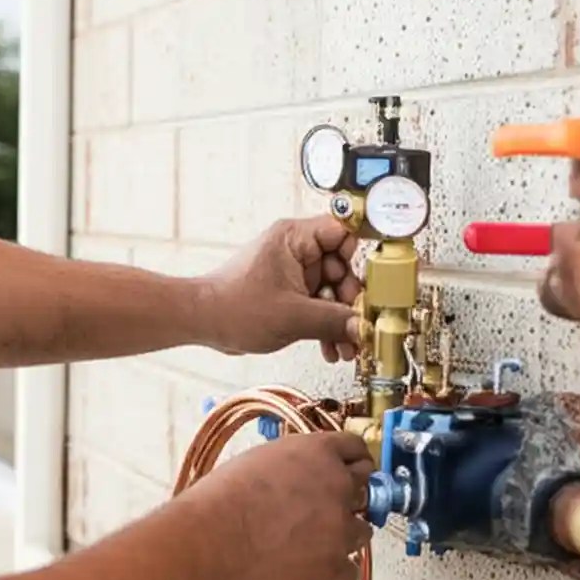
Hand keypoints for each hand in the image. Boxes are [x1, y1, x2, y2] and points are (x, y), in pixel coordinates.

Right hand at [178, 431, 374, 579]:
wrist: (208, 547)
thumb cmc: (219, 506)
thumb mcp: (258, 462)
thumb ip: (291, 464)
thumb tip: (299, 476)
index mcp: (316, 452)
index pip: (353, 448)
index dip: (352, 460)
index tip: (354, 467)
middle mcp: (336, 484)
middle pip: (364, 486)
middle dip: (350, 496)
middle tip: (331, 508)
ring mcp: (341, 527)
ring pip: (360, 529)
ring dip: (341, 534)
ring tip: (309, 542)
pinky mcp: (336, 567)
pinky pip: (349, 568)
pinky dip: (333, 570)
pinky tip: (308, 567)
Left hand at [200, 216, 363, 360]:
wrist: (203, 323)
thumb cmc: (233, 307)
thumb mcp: (293, 316)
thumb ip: (334, 321)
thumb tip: (362, 327)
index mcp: (295, 238)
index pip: (342, 232)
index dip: (360, 254)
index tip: (376, 277)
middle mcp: (295, 250)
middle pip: (341, 268)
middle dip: (351, 301)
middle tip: (358, 323)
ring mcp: (292, 272)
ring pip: (331, 291)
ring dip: (340, 319)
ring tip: (346, 344)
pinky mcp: (288, 293)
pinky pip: (318, 305)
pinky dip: (326, 325)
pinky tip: (331, 347)